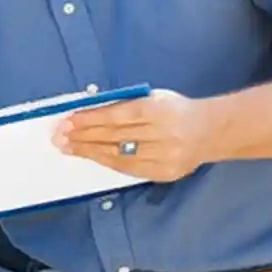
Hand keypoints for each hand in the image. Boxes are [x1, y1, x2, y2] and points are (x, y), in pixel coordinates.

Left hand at [51, 89, 214, 182]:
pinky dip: (107, 162)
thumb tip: (88, 112)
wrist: (211, 131)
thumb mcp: (153, 98)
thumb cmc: (175, 109)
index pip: (116, 116)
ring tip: (69, 147)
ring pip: (119, 156)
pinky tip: (91, 157)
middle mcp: (161, 134)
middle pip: (114, 137)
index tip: (68, 120)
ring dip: (90, 151)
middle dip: (83, 137)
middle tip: (60, 136)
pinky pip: (129, 170)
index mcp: (157, 110)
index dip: (90, 120)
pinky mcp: (164, 173)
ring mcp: (164, 156)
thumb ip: (125, 105)